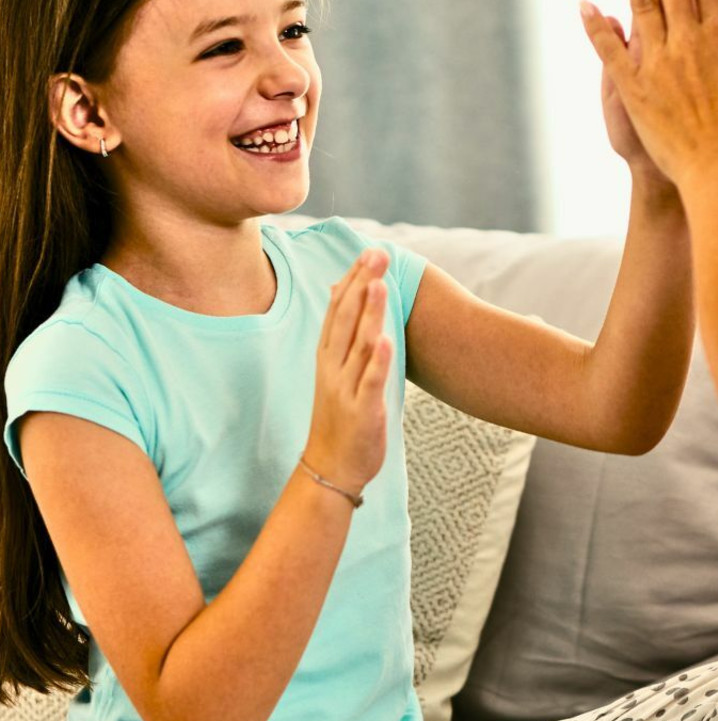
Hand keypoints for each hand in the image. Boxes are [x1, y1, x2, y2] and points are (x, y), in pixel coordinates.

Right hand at [303, 248, 393, 495]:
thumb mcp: (336, 371)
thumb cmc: (339, 417)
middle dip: (361, 285)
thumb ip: (342, 334)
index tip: (368, 252)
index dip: (351, 280)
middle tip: (376, 254)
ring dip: (368, 313)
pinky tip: (386, 339)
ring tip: (379, 284)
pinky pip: (369, 382)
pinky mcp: (361, 410)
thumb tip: (340, 294)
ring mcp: (345, 389)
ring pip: (357, 345)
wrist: (330, 469)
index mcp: (327, 356)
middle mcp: (332, 368)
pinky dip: (377, 360)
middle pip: (345, 319)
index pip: (337, 310)